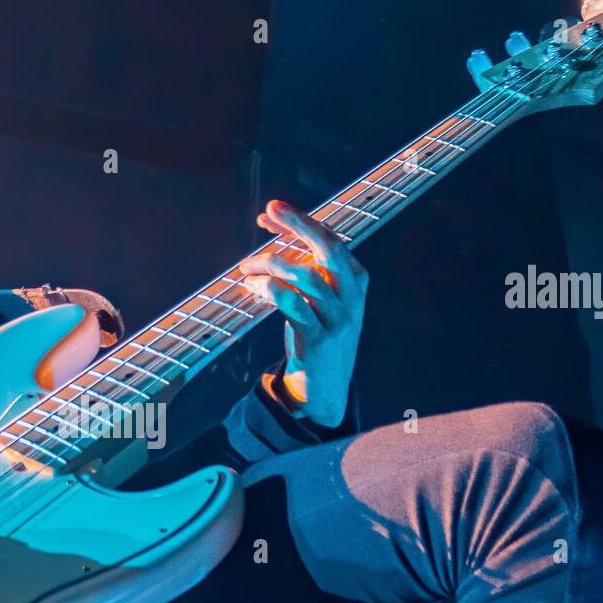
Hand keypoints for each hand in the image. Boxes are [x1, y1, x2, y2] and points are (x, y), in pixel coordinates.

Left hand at [239, 199, 367, 428]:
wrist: (324, 392)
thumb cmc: (316, 337)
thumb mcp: (319, 301)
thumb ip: (302, 268)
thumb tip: (271, 225)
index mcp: (356, 282)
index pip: (331, 240)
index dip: (300, 222)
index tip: (271, 211)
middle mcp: (352, 298)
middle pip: (328, 249)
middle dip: (299, 225)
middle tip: (270, 212)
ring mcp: (338, 319)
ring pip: (305, 275)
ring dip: (270, 264)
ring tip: (246, 267)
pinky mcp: (319, 339)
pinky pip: (291, 302)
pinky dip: (268, 288)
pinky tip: (252, 287)